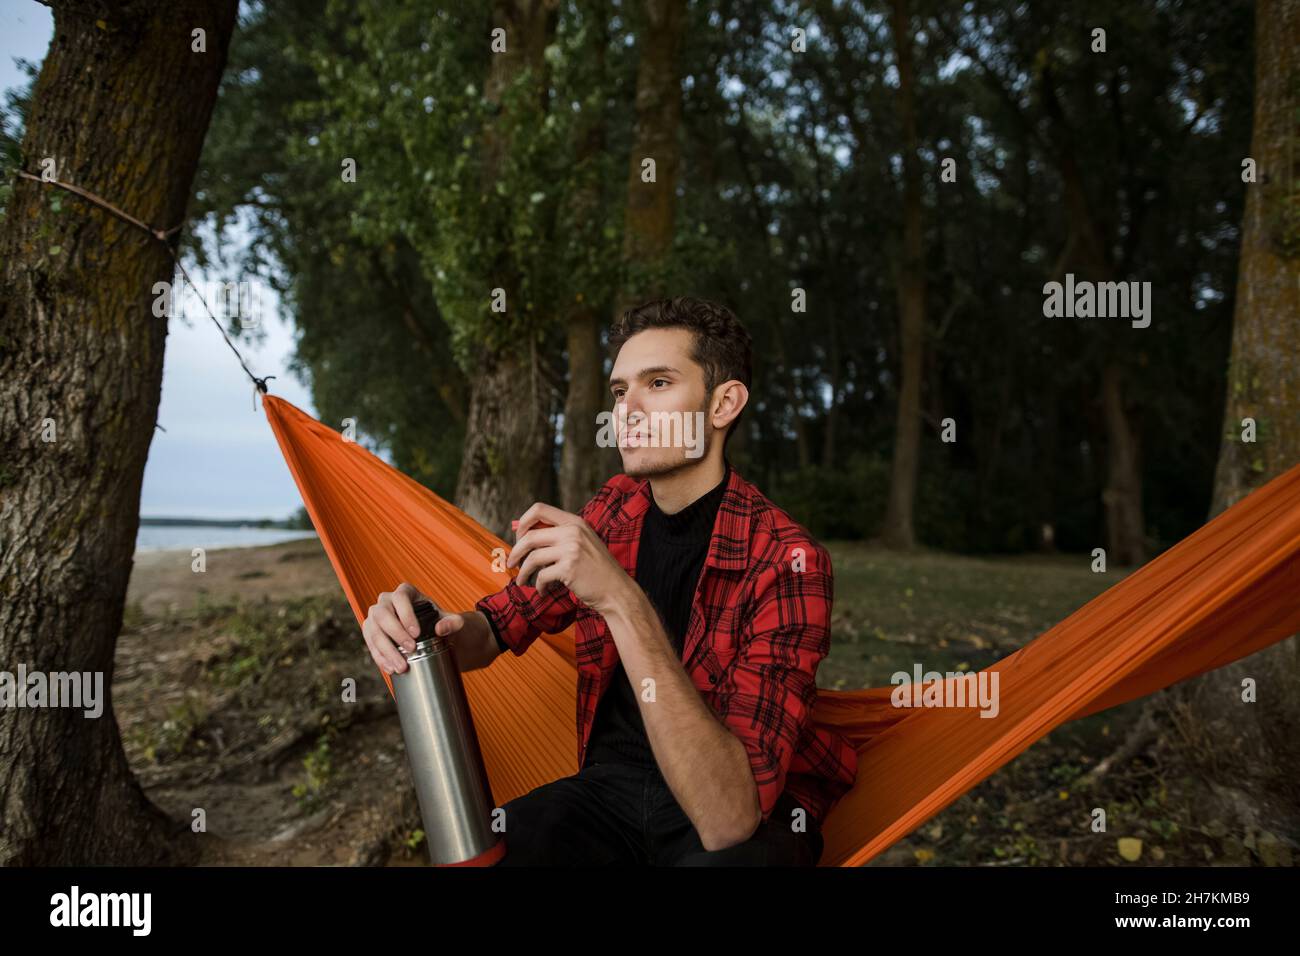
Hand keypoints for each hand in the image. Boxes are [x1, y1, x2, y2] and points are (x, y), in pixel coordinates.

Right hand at [362, 582, 443, 674]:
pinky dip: (380, 658)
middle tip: (411, 649)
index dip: (406, 615)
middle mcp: (386, 601)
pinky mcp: (370, 631)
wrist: (430, 634)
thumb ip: (453, 622)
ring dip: (386, 650)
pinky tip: (391, 668)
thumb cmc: (439, 622)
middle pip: (382, 614)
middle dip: (395, 633)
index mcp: (405, 592)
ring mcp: (375, 616)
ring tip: (401, 666)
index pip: (401, 598)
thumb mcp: (452, 621)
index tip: (416, 634)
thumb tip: (440, 628)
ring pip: (373, 630)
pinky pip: (370, 644)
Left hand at [509, 502, 633, 617]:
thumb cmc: (596, 570)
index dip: (523, 523)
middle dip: (516, 552)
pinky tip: (543, 591)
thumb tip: (522, 534)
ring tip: (522, 581)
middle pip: (530, 536)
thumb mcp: (582, 543)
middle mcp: (573, 531)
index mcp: (575, 522)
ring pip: (532, 558)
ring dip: (523, 572)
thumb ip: (559, 536)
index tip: (519, 538)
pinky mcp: (569, 568)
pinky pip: (541, 576)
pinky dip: (538, 586)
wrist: (616, 590)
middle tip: (512, 563)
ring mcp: (571, 549)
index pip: (539, 509)